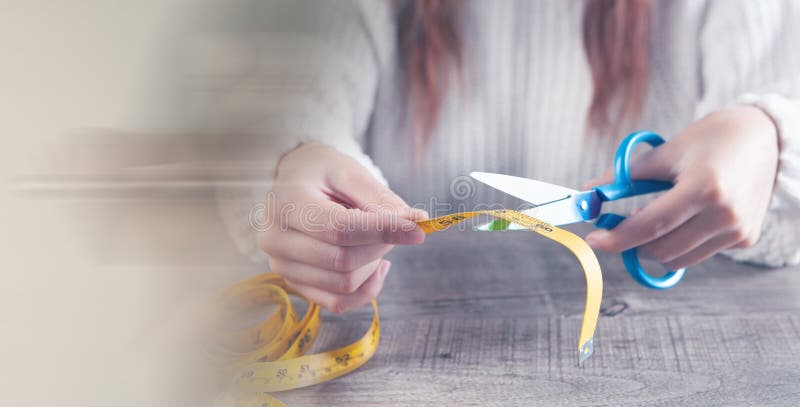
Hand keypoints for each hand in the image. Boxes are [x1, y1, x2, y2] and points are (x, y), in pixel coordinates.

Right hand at [259, 142, 426, 312]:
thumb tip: (416, 222)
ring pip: (344, 284)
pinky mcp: (294, 284)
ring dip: (373, 265)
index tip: (418, 230)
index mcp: (286, 204)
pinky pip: (338, 302)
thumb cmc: (322, 173)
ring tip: (378, 240)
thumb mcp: (349, 172)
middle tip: (396, 227)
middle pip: (343, 260)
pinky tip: (375, 265)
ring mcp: (282, 266)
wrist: (292, 182)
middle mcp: (276, 240)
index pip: (340, 228)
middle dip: (381, 245)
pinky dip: (366, 288)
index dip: (382, 231)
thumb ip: (380, 199)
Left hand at [583, 106, 778, 269]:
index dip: (617, 237)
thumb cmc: (710, 139)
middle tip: (624, 220)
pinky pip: (699, 252)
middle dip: (633, 241)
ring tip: (658, 214)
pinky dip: (682, 241)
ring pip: (678, 258)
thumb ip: (625, 177)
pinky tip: (687, 216)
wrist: (764, 137)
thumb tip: (588, 192)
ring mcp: (738, 230)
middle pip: (661, 249)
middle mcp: (725, 214)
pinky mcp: (746, 238)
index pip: (650, 226)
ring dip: (656, 244)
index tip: (594, 239)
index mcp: (704, 188)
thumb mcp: (665, 153)